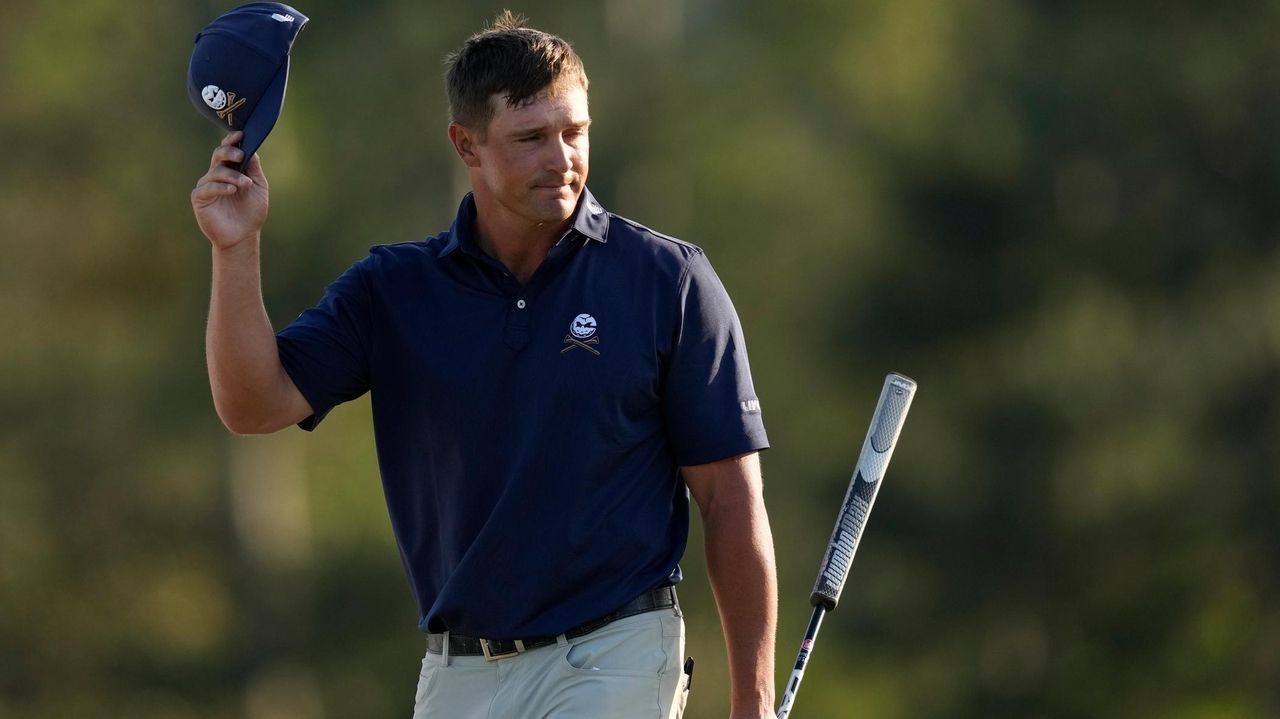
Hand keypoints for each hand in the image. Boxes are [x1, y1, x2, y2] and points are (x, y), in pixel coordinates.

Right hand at [191, 131, 268, 250]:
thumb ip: (254, 169)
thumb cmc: (251, 212)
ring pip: (216, 172)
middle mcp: (217, 175)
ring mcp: (207, 186)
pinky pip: (208, 187)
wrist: (243, 236)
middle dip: (228, 152)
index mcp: (231, 170)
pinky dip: (220, 186)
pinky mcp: (200, 198)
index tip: (241, 134)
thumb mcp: (258, 188)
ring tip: (244, 184)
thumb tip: (252, 149)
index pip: (228, 151)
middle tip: (240, 155)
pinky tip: (232, 190)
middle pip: (218, 155)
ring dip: (232, 175)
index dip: (232, 141)